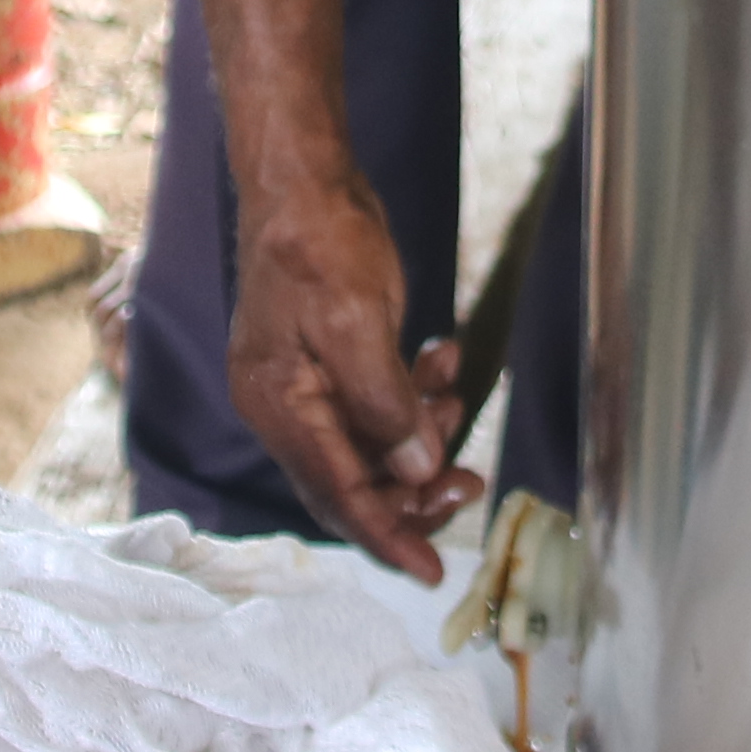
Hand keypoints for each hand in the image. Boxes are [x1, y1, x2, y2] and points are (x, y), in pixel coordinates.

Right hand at [229, 165, 481, 578]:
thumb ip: (385, 403)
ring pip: (371, 445)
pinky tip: (445, 360)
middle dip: (414, 490)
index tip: (430, 572)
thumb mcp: (358, 320)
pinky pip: (376, 404)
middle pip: (353, 482)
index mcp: (280, 406)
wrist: (302, 180)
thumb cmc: (319, 242)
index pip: (337, 494)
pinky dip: (414, 395)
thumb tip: (413, 471)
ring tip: (461, 402)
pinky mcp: (328, 362)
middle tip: (470, 481)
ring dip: (422, 436)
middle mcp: (285, 407)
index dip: (387, 537)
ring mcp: (304, 385)